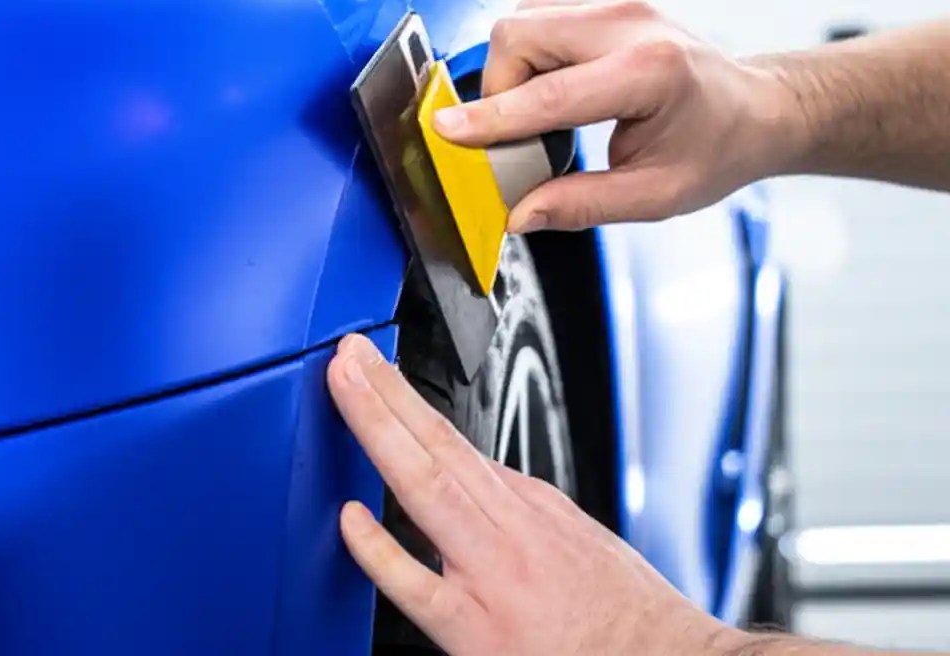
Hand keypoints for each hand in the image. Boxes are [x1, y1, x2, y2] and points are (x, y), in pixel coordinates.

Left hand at [328, 334, 761, 654]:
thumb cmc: (634, 620)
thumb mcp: (585, 544)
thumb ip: (525, 516)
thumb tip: (481, 488)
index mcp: (535, 508)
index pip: (456, 442)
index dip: (409, 404)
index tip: (376, 374)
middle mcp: (512, 530)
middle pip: (439, 443)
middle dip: (388, 391)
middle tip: (350, 352)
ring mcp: (491, 575)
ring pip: (426, 485)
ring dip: (380, 427)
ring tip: (345, 388)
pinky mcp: (477, 632)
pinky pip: (416, 586)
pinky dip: (379, 549)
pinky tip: (350, 517)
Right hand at [433, 0, 804, 231]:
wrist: (756, 108)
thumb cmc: (716, 148)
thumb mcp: (656, 196)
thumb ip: (582, 205)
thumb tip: (520, 215)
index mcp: (648, 72)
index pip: (547, 95)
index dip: (490, 118)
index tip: (447, 131)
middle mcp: (627, 25)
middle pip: (518, 37)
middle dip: (497, 90)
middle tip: (516, 136)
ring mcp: (615, 6)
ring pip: (520, 21)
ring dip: (510, 72)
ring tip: (538, 115)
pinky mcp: (604, 4)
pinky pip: (537, 18)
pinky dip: (527, 58)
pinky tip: (551, 91)